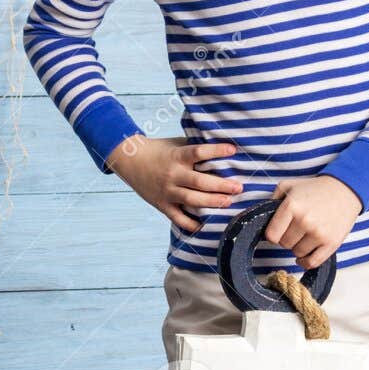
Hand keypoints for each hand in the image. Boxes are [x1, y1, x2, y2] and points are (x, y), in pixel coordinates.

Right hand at [106, 135, 242, 231]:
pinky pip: (177, 217)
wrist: (130, 160)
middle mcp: (173, 174)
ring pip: (191, 200)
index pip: (198, 152)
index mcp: (177, 156)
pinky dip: (190, 224)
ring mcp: (167, 191)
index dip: (216, 151)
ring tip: (227, 202)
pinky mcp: (162, 204)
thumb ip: (195, 148)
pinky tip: (203, 225)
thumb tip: (223, 149)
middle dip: (221, 185)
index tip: (233, 150)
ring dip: (211, 202)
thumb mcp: (176, 144)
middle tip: (238, 187)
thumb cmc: (159, 150)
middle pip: (199, 181)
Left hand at [264, 175, 362, 268]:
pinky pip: (312, 263)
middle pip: (284, 245)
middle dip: (288, 238)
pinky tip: (305, 255)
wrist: (345, 190)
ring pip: (297, 253)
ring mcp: (319, 233)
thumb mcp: (289, 185)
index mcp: (291, 206)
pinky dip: (306, 262)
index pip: (271, 235)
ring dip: (299, 247)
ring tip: (306, 234)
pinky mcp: (331, 243)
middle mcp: (304, 220)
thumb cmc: (315, 189)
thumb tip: (261, 218)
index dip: (274, 234)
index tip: (279, 230)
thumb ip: (272, 200)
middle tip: (296, 228)